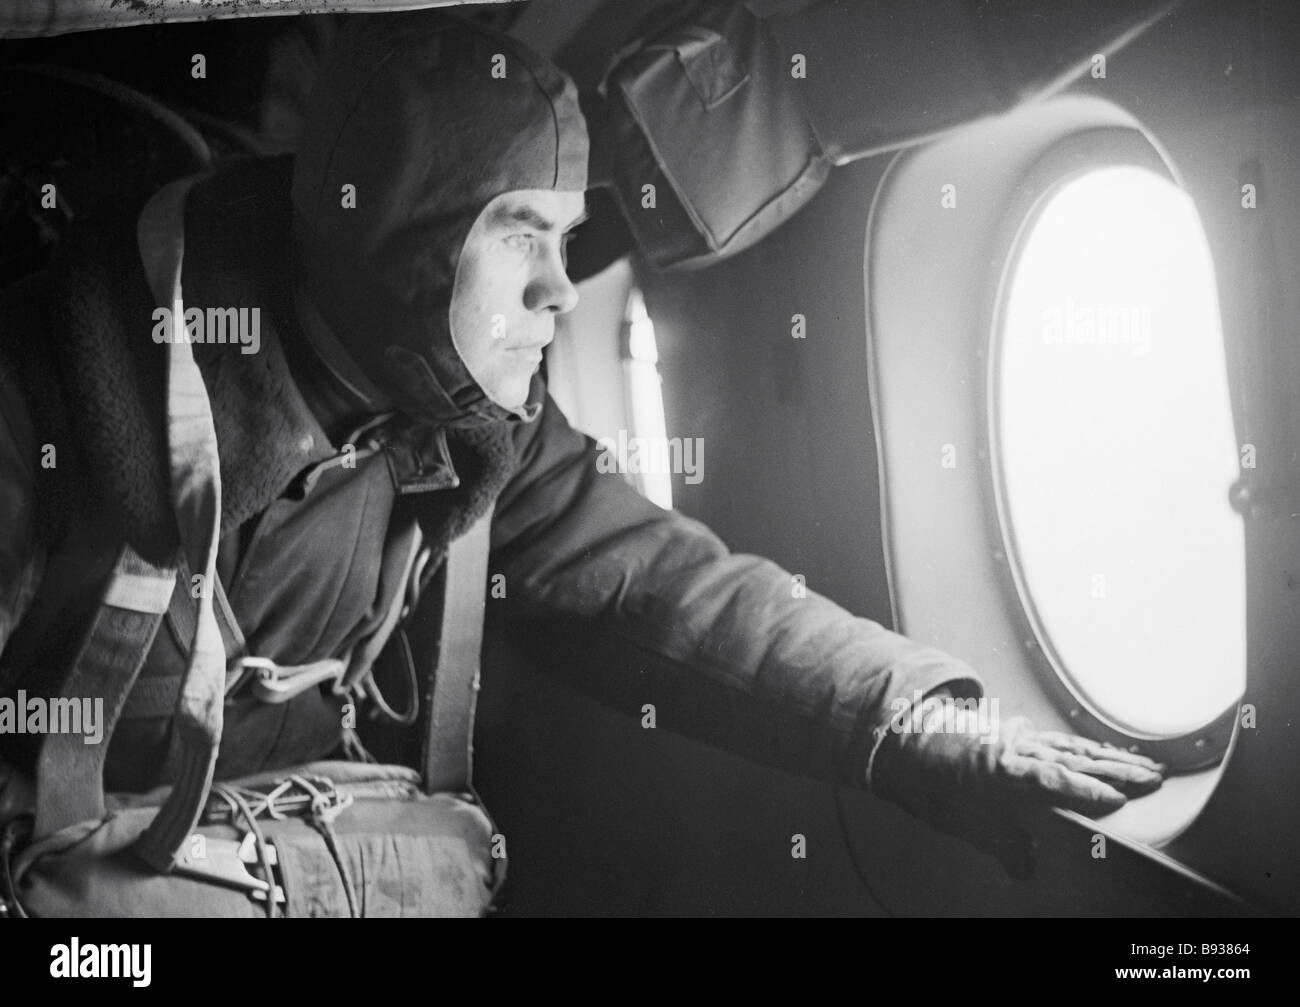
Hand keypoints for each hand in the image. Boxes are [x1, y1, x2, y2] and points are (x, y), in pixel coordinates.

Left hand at [868, 693, 1164, 879]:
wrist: (906, 742)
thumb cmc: (932, 783)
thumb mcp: (961, 820)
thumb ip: (1000, 841)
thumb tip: (1024, 864)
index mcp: (996, 768)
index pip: (1047, 779)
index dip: (1080, 790)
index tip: (1114, 799)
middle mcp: (1012, 749)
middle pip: (1070, 760)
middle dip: (1114, 770)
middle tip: (1153, 779)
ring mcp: (1019, 740)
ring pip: (1071, 749)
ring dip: (1109, 759)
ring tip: (1146, 767)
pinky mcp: (1022, 738)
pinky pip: (1060, 744)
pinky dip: (1087, 750)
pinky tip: (1109, 755)